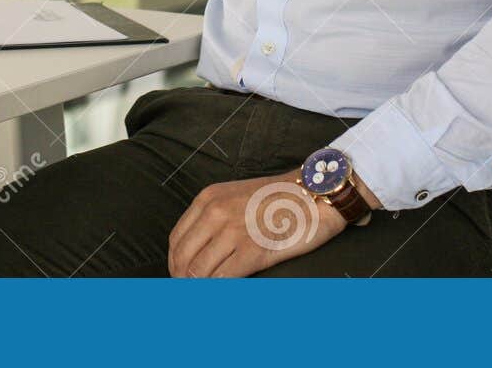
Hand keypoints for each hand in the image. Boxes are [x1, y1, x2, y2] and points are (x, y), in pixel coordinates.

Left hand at [167, 171, 344, 277]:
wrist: (315, 194)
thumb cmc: (280, 198)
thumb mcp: (236, 196)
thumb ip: (214, 219)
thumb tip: (198, 251)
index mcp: (208, 199)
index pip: (177, 239)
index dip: (176, 264)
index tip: (182, 277)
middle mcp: (215, 213)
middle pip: (183, 258)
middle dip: (183, 281)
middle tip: (190, 293)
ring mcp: (233, 232)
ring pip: (199, 273)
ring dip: (199, 289)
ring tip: (205, 296)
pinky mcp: (252, 252)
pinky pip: (222, 280)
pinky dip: (218, 292)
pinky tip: (223, 294)